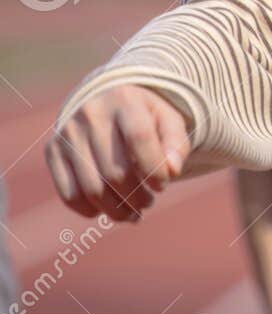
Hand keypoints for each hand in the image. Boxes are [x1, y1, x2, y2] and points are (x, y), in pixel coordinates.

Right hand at [46, 84, 191, 221]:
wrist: (105, 100)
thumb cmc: (144, 116)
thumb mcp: (168, 120)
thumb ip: (176, 143)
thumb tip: (173, 170)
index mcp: (124, 100)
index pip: (140, 138)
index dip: (154, 169)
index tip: (163, 185)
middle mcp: (91, 114)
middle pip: (115, 171)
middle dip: (137, 197)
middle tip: (149, 202)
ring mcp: (68, 133)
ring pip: (92, 188)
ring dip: (117, 210)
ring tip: (135, 212)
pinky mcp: (52, 151)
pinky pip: (69, 194)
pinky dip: (91, 210)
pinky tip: (107, 209)